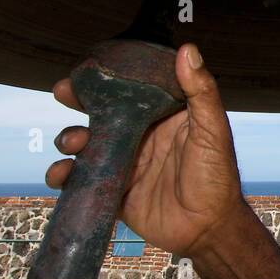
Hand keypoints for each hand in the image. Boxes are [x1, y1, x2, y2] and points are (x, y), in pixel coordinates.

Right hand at [44, 43, 245, 257]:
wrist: (208, 229)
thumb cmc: (217, 176)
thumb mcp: (212, 130)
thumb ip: (201, 92)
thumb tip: (188, 49)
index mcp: (161, 117)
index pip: (129, 90)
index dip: (106, 78)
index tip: (85, 67)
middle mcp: (140, 136)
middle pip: (100, 113)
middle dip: (77, 102)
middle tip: (62, 93)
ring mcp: (124, 163)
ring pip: (86, 144)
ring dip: (71, 138)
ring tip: (74, 143)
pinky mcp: (112, 190)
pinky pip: (80, 179)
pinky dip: (64, 175)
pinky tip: (62, 174)